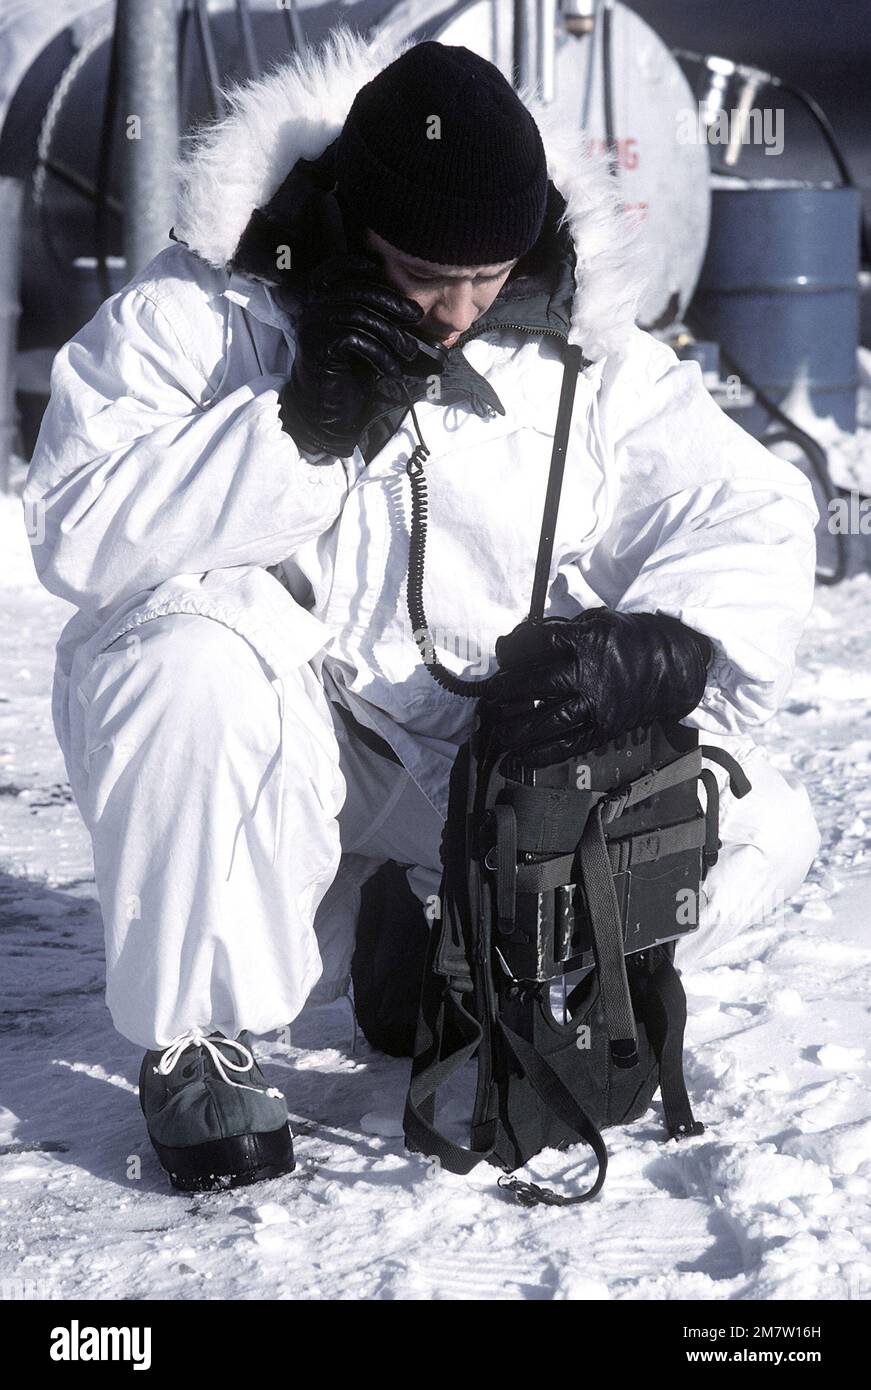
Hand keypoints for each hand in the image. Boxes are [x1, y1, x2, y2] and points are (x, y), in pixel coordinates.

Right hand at [278, 254, 425, 456]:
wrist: (328, 415)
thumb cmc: (348, 377)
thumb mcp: (362, 341)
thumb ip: (373, 318)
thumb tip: (409, 307)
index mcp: (320, 304)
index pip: (331, 270)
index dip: (354, 263)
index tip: (379, 266)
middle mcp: (313, 311)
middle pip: (355, 290)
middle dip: (390, 299)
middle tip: (415, 315)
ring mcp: (314, 328)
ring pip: (359, 314)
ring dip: (392, 333)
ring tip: (409, 352)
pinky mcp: (320, 348)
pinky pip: (357, 340)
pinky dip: (381, 355)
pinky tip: (393, 371)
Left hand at [482, 608, 712, 766]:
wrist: (676, 668)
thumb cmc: (634, 639)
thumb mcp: (601, 620)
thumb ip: (564, 629)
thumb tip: (522, 641)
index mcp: (587, 641)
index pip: (537, 643)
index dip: (513, 649)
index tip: (502, 655)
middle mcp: (589, 674)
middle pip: (534, 682)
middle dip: (505, 690)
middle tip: (491, 696)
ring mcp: (597, 705)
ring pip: (546, 720)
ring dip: (516, 728)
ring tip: (500, 731)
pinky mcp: (604, 729)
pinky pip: (568, 745)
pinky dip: (542, 754)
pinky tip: (522, 755)